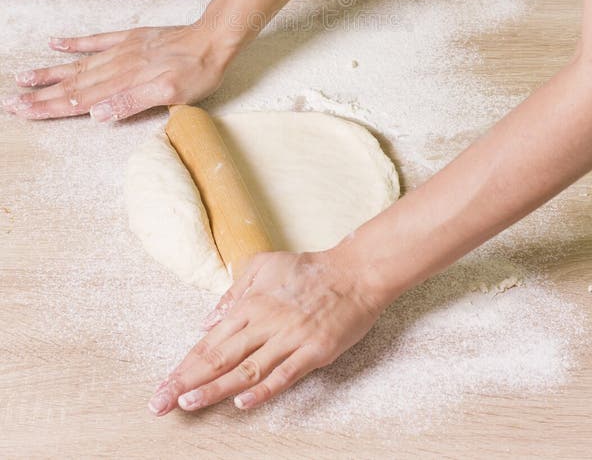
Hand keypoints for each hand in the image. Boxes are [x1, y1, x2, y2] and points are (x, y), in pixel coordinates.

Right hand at [2, 11, 233, 121]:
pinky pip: (96, 40)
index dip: (49, 107)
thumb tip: (97, 114)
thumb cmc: (198, 72)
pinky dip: (75, 44)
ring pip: (78, 65)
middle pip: (71, 84)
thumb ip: (133, 103)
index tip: (24, 111)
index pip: (79, 100)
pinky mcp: (130, 38)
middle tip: (11, 102)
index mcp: (124, 82)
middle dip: (40, 95)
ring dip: (50, 72)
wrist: (214, 39)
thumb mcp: (172, 95)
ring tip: (24, 76)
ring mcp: (122, 50)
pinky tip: (56, 44)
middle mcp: (117, 66)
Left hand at [147, 247, 383, 415]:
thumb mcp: (264, 266)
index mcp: (250, 304)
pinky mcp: (313, 351)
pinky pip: (284, 374)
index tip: (162, 385)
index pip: (209, 341)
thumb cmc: (309, 270)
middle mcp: (265, 322)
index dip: (184, 365)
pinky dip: (262, 390)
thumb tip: (208, 321)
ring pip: (245, 369)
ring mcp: (289, 338)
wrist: (354, 273)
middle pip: (219, 357)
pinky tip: (242, 403)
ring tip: (187, 403)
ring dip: (214, 388)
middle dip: (186, 381)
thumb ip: (235, 292)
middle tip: (159, 403)